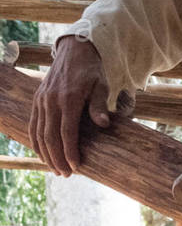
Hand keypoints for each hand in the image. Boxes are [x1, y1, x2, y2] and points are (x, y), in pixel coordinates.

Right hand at [30, 35, 112, 175]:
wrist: (74, 50)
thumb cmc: (92, 70)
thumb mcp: (102, 85)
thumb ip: (100, 106)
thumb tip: (103, 125)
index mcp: (69, 98)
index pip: (67, 132)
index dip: (70, 152)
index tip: (75, 167)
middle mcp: (51, 101)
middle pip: (50, 137)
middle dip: (57, 158)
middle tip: (65, 175)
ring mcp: (41, 101)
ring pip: (39, 133)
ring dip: (45, 153)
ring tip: (55, 169)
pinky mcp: (37, 100)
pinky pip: (33, 125)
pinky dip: (36, 141)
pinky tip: (42, 153)